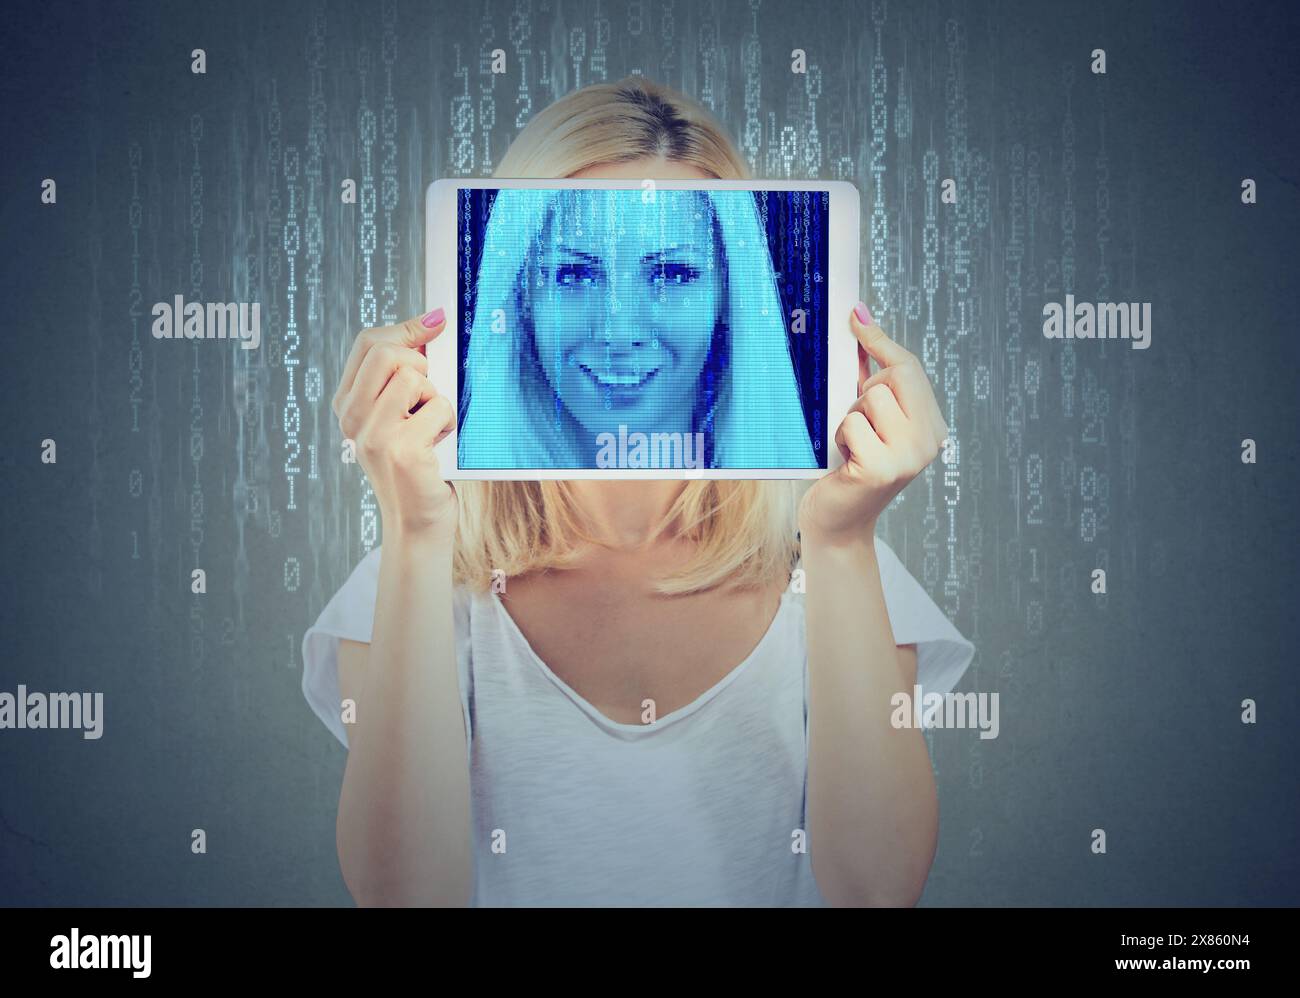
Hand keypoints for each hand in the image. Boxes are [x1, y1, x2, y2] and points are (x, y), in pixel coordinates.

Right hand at [331, 309, 457, 541]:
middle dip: (420, 363)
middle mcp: (352, 417)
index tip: (434, 323)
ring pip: (415, 377)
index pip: (368, 342)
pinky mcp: (401, 449)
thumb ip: (403, 371)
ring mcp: (373, 434)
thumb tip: (431, 319)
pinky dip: (448, 423)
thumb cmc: (416, 464)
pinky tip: (437, 445)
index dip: (405, 328)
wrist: (416, 524)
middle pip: (386, 352)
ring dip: (436, 399)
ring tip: (429, 428)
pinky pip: (440, 406)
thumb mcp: (399, 414)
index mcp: (347, 404)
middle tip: (427, 394)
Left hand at [799, 303, 948, 546]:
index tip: (855, 317)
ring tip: (853, 446)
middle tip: (858, 425)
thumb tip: (860, 316)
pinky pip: (852, 425)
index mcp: (932, 425)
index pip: (910, 368)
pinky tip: (846, 461)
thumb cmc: (850, 465)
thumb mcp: (866, 416)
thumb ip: (869, 371)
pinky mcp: (882, 469)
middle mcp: (929, 441)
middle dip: (863, 395)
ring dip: (849, 419)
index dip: (880, 342)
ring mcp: (909, 456)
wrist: (838, 522)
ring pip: (869, 399)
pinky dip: (840, 439)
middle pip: (890, 378)